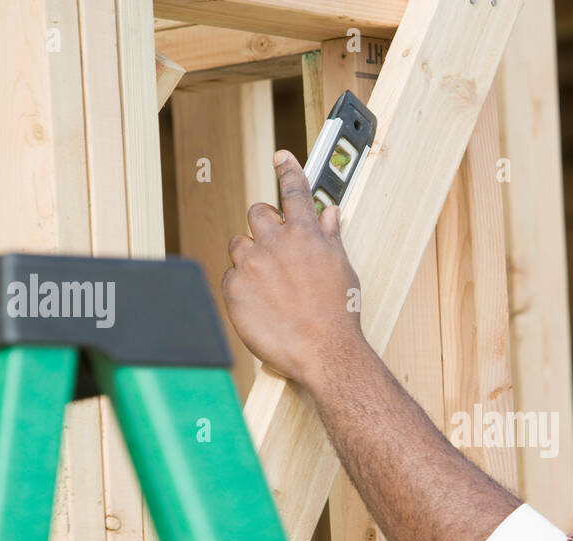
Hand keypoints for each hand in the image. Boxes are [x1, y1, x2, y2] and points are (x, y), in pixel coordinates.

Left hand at [222, 149, 363, 388]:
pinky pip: (230, 276)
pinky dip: (242, 286)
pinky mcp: (234, 287)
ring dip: (250, 257)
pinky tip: (260, 304)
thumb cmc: (338, 314)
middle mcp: (276, 242)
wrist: (322, 350)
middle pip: (257, 213)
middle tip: (273, 246)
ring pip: (239, 244)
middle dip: (263, 224)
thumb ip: (331, 237)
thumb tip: (330, 214)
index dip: (288, 170)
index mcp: (305, 234)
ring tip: (268, 284)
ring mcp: (252, 264)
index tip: (281, 157)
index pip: (295, 191)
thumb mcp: (342, 269)